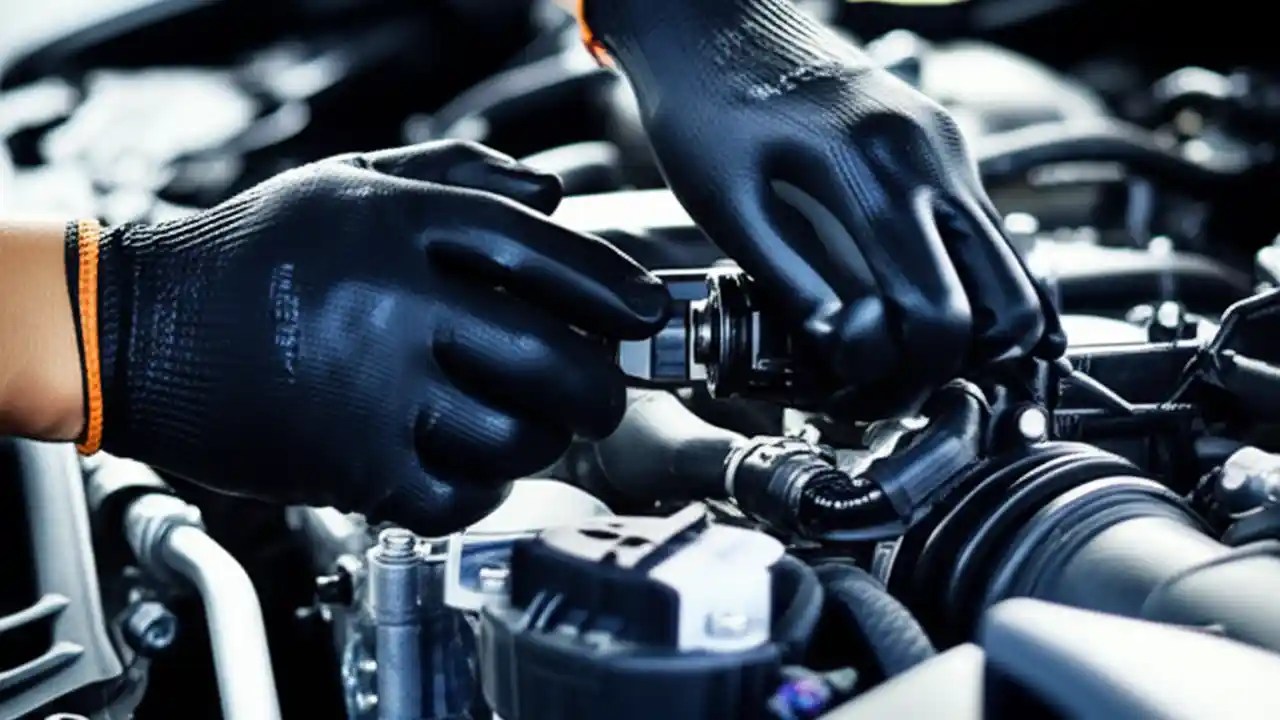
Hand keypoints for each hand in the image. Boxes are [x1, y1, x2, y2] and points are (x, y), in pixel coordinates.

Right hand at [69, 141, 668, 532]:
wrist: (141, 329)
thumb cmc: (253, 255)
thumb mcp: (347, 185)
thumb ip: (456, 176)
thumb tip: (555, 194)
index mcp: (400, 225)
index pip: (544, 253)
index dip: (614, 286)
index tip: (648, 313)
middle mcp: (395, 304)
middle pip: (552, 356)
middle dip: (600, 384)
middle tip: (601, 391)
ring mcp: (373, 390)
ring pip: (517, 434)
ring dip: (543, 438)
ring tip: (528, 424)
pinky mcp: (350, 465)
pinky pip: (460, 495)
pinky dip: (484, 490)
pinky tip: (472, 467)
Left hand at [585, 0, 1062, 416]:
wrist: (714, 24)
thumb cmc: (705, 103)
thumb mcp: (725, 202)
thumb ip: (792, 280)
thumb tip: (845, 351)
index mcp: (875, 170)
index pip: (939, 311)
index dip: (904, 370)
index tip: (853, 381)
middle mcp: (932, 157)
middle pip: (1006, 303)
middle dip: (952, 362)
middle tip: (889, 382)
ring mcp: (947, 150)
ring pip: (1010, 271)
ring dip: (967, 329)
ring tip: (898, 350)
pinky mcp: (944, 150)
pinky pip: (985, 236)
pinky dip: (966, 285)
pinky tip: (916, 305)